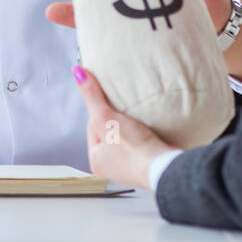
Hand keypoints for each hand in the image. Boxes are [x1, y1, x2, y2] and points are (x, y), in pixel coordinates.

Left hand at [72, 65, 173, 189]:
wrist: (164, 168)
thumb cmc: (133, 149)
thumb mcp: (106, 117)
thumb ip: (92, 95)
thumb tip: (77, 73)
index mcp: (96, 160)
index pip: (93, 127)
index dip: (102, 111)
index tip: (112, 103)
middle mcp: (112, 168)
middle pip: (111, 133)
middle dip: (119, 122)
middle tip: (127, 112)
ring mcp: (131, 169)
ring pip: (127, 141)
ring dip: (134, 130)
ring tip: (140, 121)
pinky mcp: (149, 166)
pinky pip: (143, 146)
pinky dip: (147, 138)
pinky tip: (152, 131)